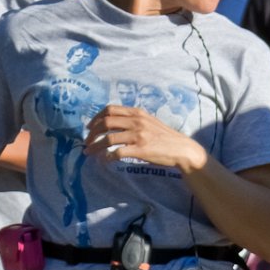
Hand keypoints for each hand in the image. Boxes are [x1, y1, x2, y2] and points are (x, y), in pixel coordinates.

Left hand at [84, 105, 207, 171]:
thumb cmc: (165, 137)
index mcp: (138, 113)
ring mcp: (139, 136)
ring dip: (95, 147)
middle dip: (92, 133)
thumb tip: (113, 123)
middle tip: (87, 141)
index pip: (110, 110)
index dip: (96, 118)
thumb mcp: (150, 121)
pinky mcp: (141, 149)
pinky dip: (108, 157)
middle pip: (105, 123)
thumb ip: (134, 119)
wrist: (182, 149)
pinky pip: (117, 153)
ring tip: (89, 152)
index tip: (89, 127)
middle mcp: (137, 122)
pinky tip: (106, 160)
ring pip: (108, 139)